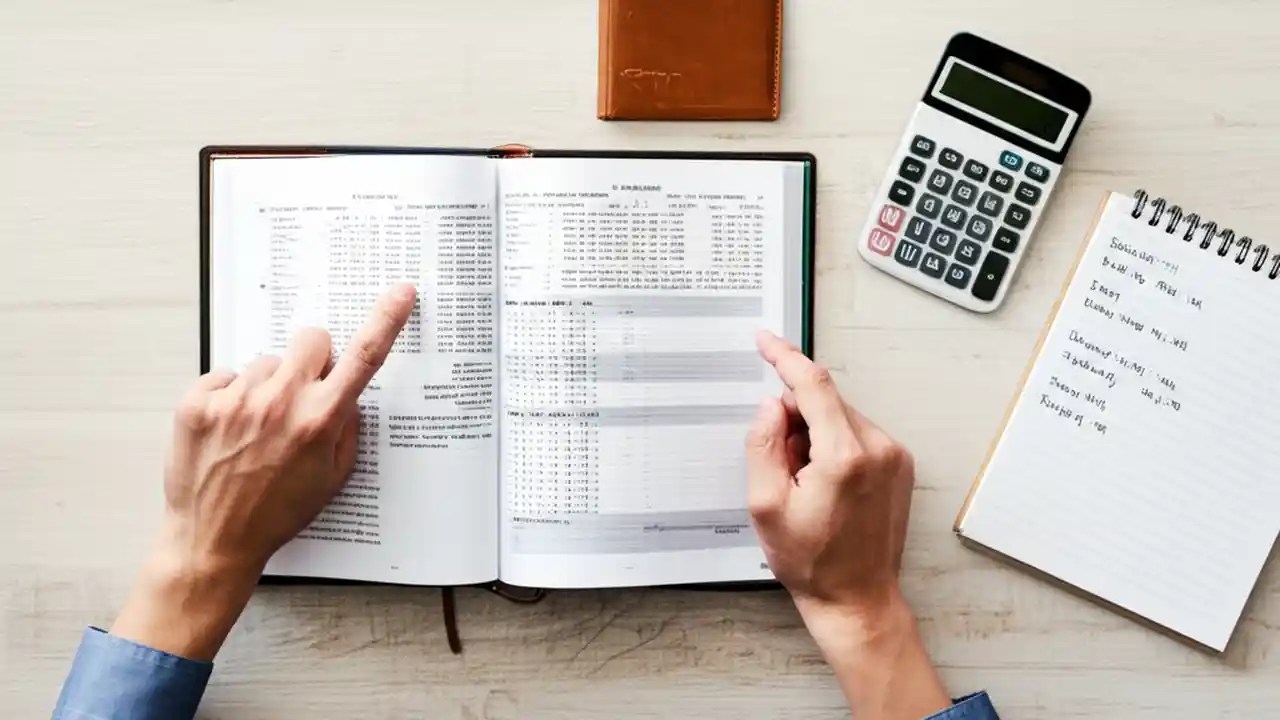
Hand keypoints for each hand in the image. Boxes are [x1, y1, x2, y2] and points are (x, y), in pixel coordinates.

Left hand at [111, 284, 416, 659]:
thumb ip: (347, 427)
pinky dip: (229, 397)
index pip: (364, 357)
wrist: (213, 541)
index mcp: (320, 419)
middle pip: (310, 340)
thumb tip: (346, 392)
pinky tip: (228, 430)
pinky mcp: (198, 403)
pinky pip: (224, 375)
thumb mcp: (333, 477)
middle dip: (312, 360)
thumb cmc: (277, 513)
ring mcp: (236, 400)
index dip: (387, 320)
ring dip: (267, 385)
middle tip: (301, 393)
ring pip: (265, 361)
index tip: (401, 293)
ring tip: (256, 428)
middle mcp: (280, 402)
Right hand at [746, 330, 948, 718]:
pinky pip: (857, 435)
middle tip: (782, 468)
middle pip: (825, 403)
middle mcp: (878, 449)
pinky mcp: (900, 465)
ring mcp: (895, 456)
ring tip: (806, 486)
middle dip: (794, 420)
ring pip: (840, 418)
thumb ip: (763, 445)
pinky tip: (825, 485)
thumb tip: (773, 406)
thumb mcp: (766, 506)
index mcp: (844, 457)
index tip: (766, 342)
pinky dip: (834, 447)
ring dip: (814, 436)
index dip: (784, 358)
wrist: (857, 599)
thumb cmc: (813, 562)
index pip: (813, 386)